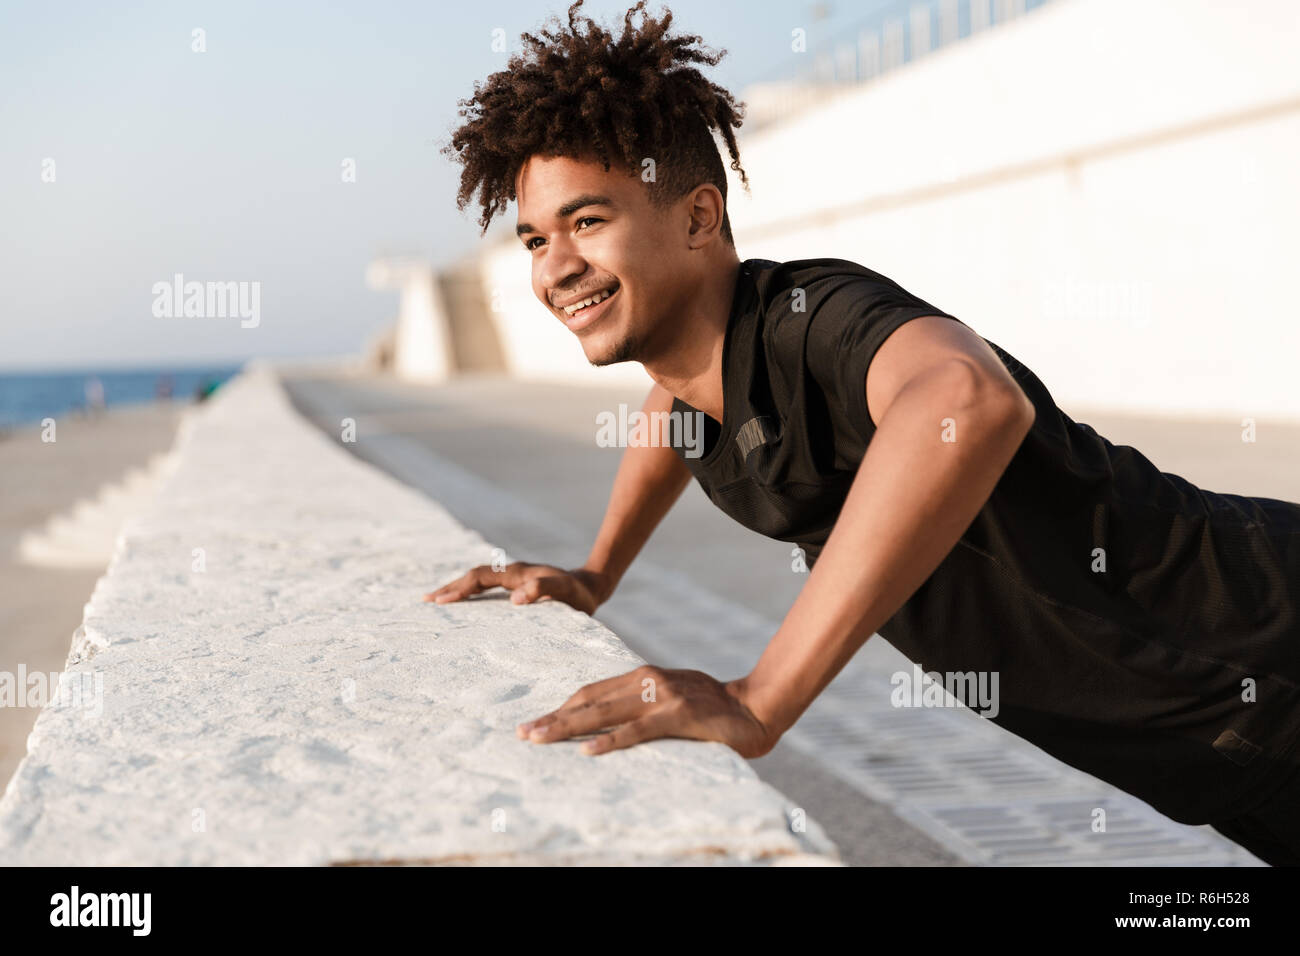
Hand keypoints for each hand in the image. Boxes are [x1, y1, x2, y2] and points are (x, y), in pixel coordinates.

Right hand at [424, 561, 612, 614]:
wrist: (590, 587)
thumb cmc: (578, 593)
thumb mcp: (565, 591)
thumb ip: (543, 588)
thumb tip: (516, 598)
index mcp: (516, 573)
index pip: (481, 578)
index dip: (460, 588)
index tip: (441, 601)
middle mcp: (511, 573)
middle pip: (473, 576)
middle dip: (450, 587)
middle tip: (426, 600)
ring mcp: (512, 578)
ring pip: (478, 580)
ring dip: (457, 589)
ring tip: (436, 600)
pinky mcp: (516, 586)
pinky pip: (487, 587)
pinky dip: (470, 593)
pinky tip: (464, 604)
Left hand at [516, 666, 777, 758]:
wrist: (755, 708)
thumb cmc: (711, 709)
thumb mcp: (671, 699)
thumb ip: (643, 704)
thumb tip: (609, 721)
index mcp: (644, 676)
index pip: (592, 691)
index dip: (562, 706)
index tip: (536, 721)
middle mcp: (647, 681)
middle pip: (590, 700)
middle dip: (553, 717)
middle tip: (523, 733)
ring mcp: (662, 697)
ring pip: (604, 712)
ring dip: (568, 727)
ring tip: (540, 739)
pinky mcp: (677, 716)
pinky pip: (637, 730)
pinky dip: (610, 740)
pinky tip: (588, 750)